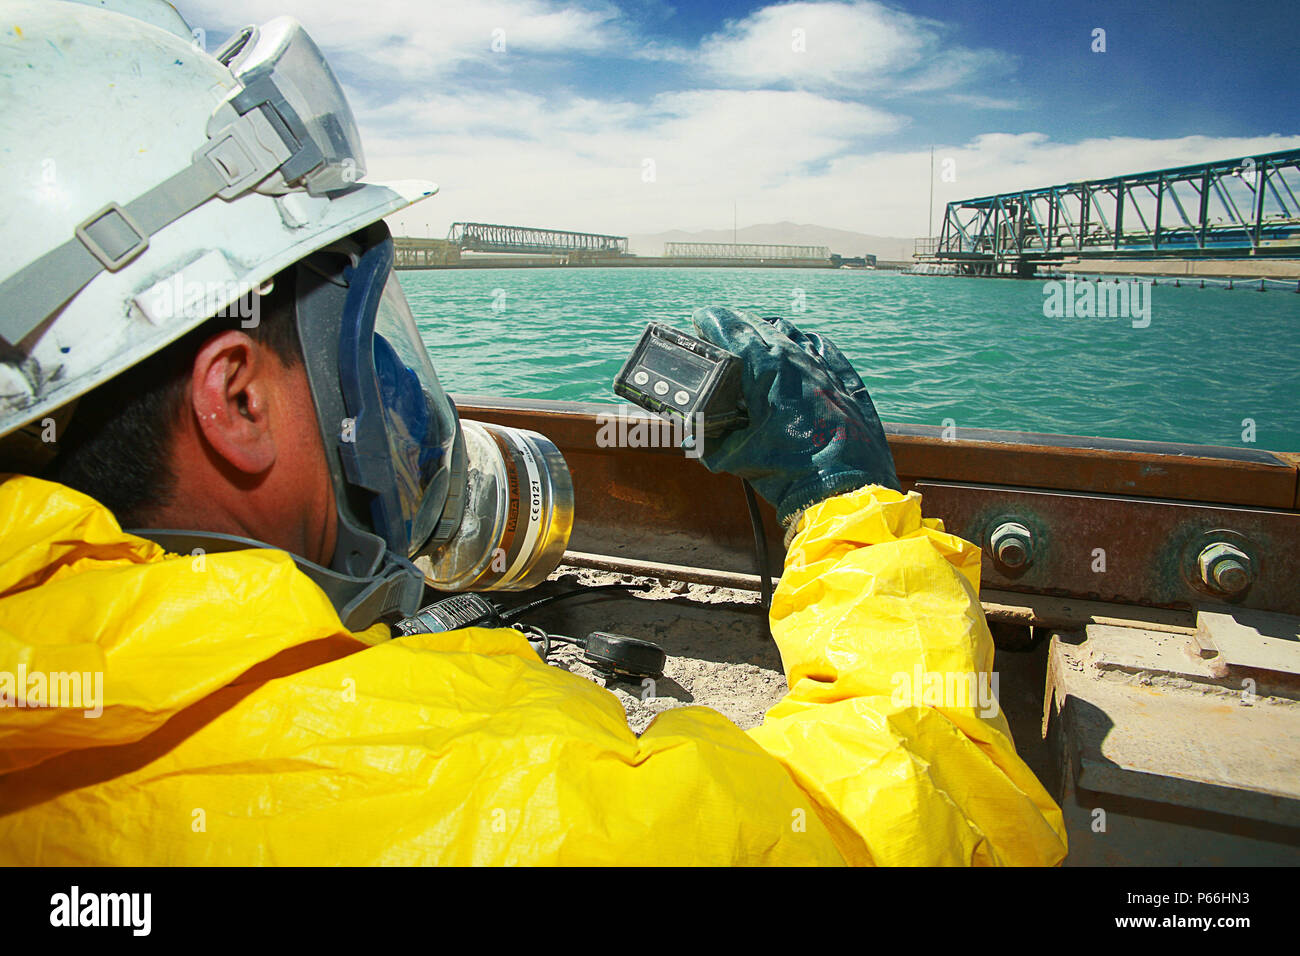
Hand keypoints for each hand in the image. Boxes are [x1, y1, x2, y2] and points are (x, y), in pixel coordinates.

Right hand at [691, 306, 898, 526]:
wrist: (842, 489)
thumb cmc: (788, 472)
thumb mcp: (735, 457)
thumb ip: (708, 441)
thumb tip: (692, 436)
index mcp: (765, 369)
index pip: (731, 330)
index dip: (711, 322)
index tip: (701, 319)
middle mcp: (795, 358)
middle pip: (759, 326)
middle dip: (735, 325)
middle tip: (720, 330)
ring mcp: (823, 366)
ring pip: (791, 332)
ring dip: (768, 331)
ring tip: (754, 338)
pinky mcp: (844, 380)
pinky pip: (822, 347)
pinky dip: (804, 343)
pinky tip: (798, 346)